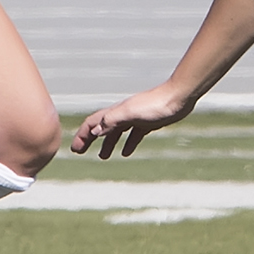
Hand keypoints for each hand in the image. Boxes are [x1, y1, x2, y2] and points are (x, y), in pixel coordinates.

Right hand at [71, 85, 191, 157]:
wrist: (178, 97)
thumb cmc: (155, 104)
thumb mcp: (130, 113)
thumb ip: (112, 120)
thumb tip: (94, 131)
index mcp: (117, 112)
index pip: (93, 123)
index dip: (82, 135)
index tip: (75, 149)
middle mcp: (123, 114)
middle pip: (102, 128)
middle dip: (89, 139)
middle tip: (80, 152)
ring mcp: (136, 118)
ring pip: (117, 132)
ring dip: (108, 143)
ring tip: (103, 156)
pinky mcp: (148, 123)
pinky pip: (133, 134)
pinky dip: (127, 143)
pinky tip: (126, 152)